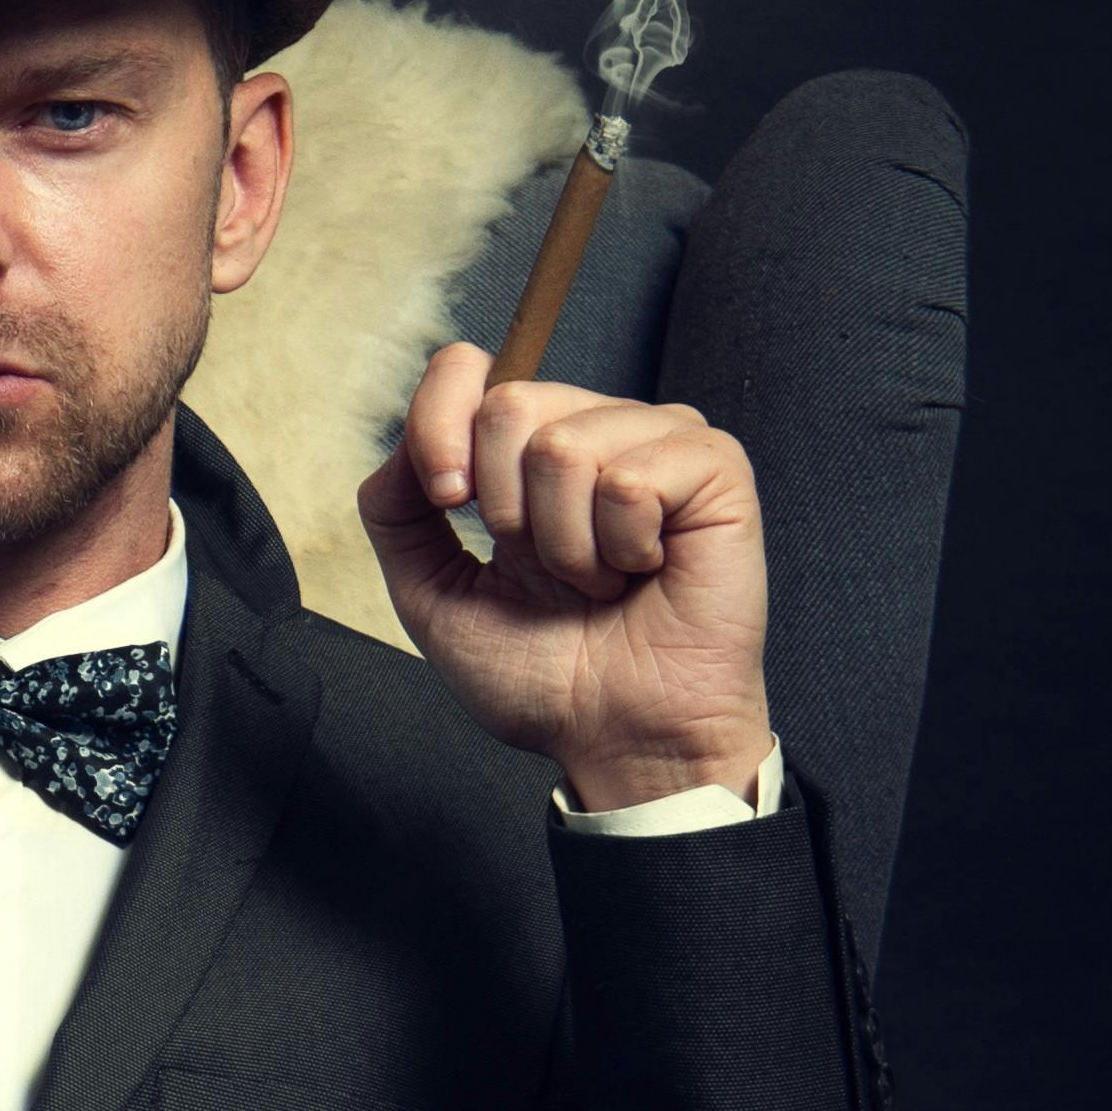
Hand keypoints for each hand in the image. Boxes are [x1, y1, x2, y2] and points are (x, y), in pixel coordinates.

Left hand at [356, 347, 772, 809]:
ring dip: (567, 546)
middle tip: (553, 572)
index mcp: (526, 452)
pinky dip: (622, 546)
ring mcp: (657, 442)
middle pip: (509, 403)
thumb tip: (402, 442)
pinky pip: (630, 478)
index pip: (467, 372)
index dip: (437, 425)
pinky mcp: (714, 469)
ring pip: (565, 445)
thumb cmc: (542, 677)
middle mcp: (594, 430)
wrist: (617, 738)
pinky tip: (646, 572)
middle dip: (507, 512)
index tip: (449, 503)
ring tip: (603, 582)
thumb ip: (396, 511)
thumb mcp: (431, 593)